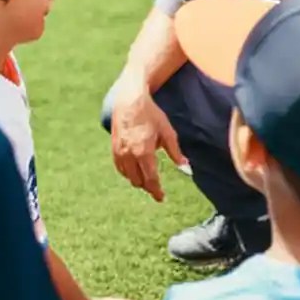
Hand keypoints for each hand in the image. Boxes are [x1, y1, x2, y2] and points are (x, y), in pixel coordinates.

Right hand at [110, 83, 188, 201]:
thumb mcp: (167, 132)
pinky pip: (120, 168)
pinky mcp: (113, 149)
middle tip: (156, 187)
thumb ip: (176, 152)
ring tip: (147, 178)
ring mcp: (119, 153)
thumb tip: (186, 168)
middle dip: (148, 186)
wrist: (129, 100)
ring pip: (128, 177)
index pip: (150, 180)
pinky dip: (128, 173)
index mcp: (144, 152)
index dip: (156, 191)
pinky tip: (135, 170)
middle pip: (138, 182)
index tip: (161, 198)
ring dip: (138, 180)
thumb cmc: (151, 115)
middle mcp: (129, 155)